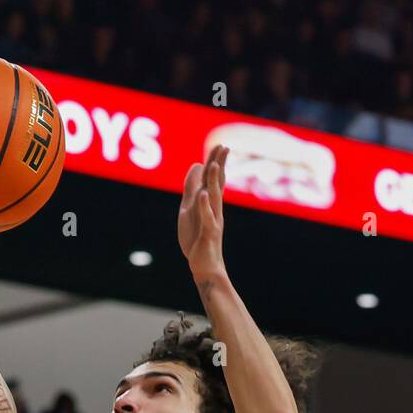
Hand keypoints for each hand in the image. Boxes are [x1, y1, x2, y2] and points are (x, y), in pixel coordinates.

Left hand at [178, 145, 227, 283]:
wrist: (204, 266)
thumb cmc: (197, 238)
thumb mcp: (189, 208)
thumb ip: (191, 187)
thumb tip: (196, 165)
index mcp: (209, 203)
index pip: (213, 179)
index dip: (216, 162)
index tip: (220, 145)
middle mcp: (214, 209)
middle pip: (216, 184)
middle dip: (219, 165)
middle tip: (223, 147)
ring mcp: (213, 221)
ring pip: (213, 198)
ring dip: (213, 182)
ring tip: (212, 165)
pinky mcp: (209, 234)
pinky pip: (207, 218)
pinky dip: (204, 207)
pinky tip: (202, 195)